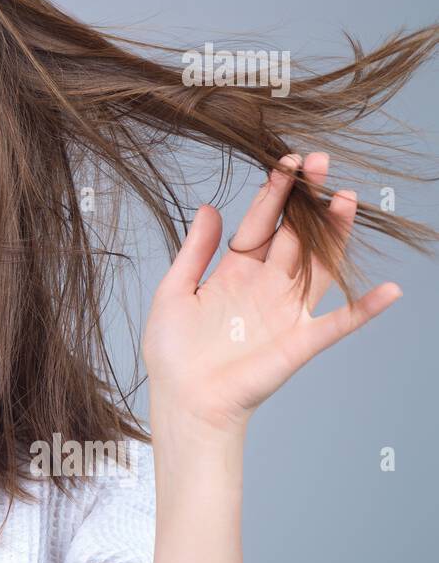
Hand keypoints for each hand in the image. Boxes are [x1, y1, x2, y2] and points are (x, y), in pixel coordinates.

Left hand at [142, 151, 401, 434]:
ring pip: (319, 265)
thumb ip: (194, 251)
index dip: (275, 193)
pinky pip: (340, 323)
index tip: (287, 162)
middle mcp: (265, 285)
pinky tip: (390, 290)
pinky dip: (365, 308)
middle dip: (307, 200)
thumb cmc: (172, 352)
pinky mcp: (300, 341)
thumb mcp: (174, 292)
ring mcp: (286, 311)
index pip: (261, 223)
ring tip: (345, 199)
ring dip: (335, 236)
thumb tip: (210, 207)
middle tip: (320, 163)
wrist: (184, 400)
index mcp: (234, 272)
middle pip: (296, 235)